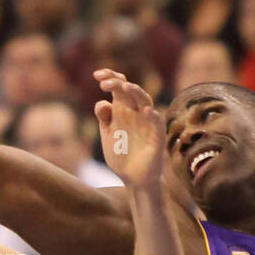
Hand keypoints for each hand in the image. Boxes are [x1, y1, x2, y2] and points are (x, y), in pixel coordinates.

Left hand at [93, 69, 165, 189]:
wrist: (134, 179)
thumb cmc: (121, 155)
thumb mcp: (107, 135)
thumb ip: (104, 119)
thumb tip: (102, 102)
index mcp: (122, 110)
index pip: (119, 87)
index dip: (110, 77)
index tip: (96, 75)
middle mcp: (136, 113)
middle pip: (130, 90)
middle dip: (118, 83)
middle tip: (103, 83)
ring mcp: (147, 123)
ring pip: (145, 101)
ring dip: (136, 92)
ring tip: (124, 87)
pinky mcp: (156, 137)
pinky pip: (158, 124)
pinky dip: (153, 116)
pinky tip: (146, 111)